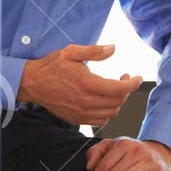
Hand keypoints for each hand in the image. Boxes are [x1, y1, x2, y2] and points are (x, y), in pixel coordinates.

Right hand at [17, 43, 141, 126]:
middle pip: (118, 102)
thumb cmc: (52, 66)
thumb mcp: (72, 52)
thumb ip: (94, 51)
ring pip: (111, 113)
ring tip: (114, 89)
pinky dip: (108, 112)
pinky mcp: (77, 119)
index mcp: (88, 84)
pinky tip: (104, 101)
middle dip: (126, 90)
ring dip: (118, 102)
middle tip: (123, 79)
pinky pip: (100, 121)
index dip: (133, 83)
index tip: (137, 77)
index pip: (120, 89)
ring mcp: (82, 113)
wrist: (32, 84)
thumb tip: (113, 49)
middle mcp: (86, 102)